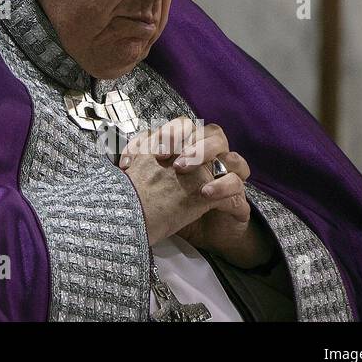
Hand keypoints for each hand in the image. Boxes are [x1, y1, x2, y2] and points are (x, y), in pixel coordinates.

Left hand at [123, 120, 274, 268]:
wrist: (204, 236)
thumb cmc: (176, 207)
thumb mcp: (156, 187)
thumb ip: (144, 170)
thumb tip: (122, 162)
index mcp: (195, 150)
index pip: (185, 126)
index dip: (166, 132)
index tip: (147, 149)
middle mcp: (215, 159)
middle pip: (211, 133)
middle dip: (187, 140)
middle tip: (165, 156)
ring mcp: (230, 177)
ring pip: (231, 154)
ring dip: (205, 156)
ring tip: (181, 169)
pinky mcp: (240, 198)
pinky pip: (237, 185)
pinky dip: (222, 185)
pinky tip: (205, 192)